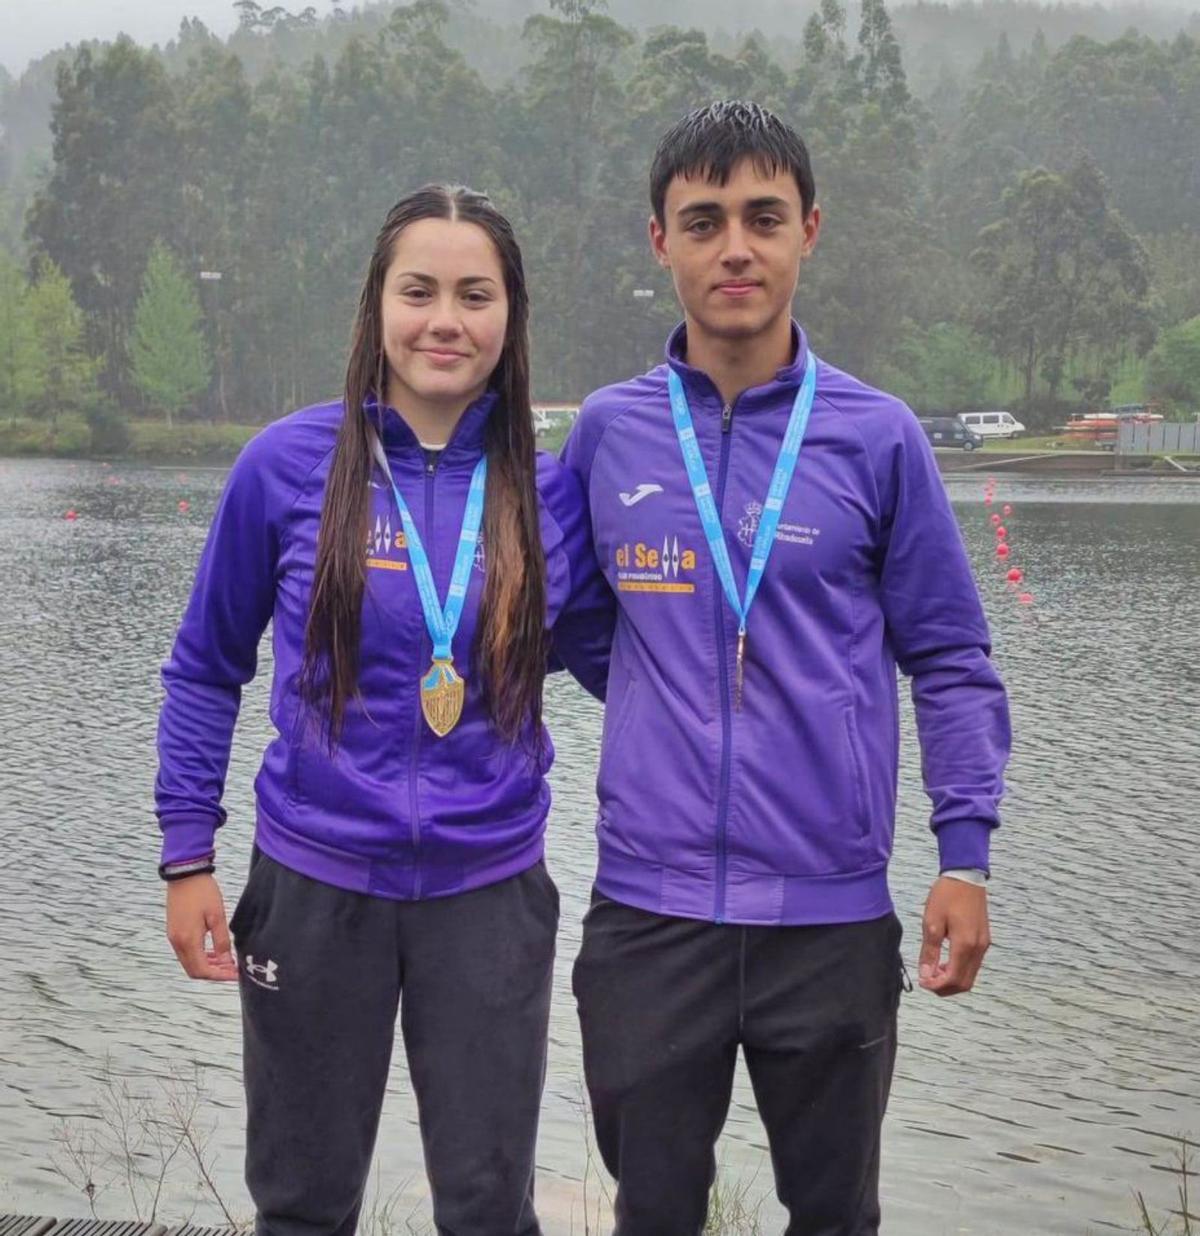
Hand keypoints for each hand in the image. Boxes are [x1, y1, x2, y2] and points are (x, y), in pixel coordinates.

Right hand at [165, 874, 238, 981]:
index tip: (235, 975)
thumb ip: (221, 940)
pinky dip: (199, 956)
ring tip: (225, 962)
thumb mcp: (217, 916)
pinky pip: (186, 952)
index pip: (202, 970)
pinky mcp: (174, 931)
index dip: (219, 976)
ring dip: (206, 965)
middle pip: (194, 970)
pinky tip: (213, 951)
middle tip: (232, 970)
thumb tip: (226, 961)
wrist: (184, 874)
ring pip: (189, 962)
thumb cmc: (203, 892)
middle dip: (213, 973)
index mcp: (188, 941)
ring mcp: (173, 937)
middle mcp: (177, 943)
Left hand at [918, 877, 990, 996]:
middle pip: (965, 983)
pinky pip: (974, 964)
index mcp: (965, 945)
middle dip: (945, 988)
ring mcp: (984, 944)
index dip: (937, 986)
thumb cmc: (947, 896)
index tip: (922, 983)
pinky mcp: (984, 939)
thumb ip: (930, 951)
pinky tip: (945, 961)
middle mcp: (978, 948)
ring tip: (934, 970)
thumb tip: (925, 973)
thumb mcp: (932, 922)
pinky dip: (960, 969)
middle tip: (927, 980)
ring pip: (971, 975)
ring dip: (953, 979)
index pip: (954, 979)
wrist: (966, 876)